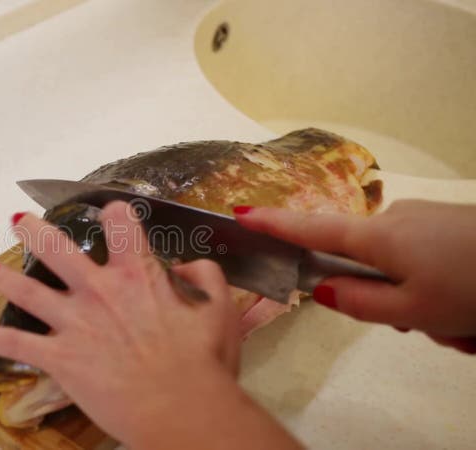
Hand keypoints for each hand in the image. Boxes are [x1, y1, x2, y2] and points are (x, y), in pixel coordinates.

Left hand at [0, 202, 300, 448]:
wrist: (182, 410)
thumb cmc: (203, 365)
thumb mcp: (220, 312)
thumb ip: (206, 278)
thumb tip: (188, 267)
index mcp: (138, 275)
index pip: (120, 224)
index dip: (114, 213)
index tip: (108, 212)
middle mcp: (99, 291)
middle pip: (57, 249)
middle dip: (35, 231)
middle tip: (20, 222)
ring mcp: (74, 323)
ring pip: (28, 291)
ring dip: (5, 278)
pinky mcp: (59, 357)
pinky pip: (12, 344)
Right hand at [235, 200, 475, 352]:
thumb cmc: (472, 285)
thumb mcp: (412, 310)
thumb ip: (357, 302)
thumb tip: (320, 287)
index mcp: (378, 237)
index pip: (311, 228)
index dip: (274, 224)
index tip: (240, 213)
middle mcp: (395, 220)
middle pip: (361, 261)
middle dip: (382, 297)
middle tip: (421, 324)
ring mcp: (424, 219)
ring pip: (398, 268)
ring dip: (419, 301)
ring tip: (459, 323)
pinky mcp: (448, 224)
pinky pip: (424, 260)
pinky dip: (438, 288)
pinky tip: (469, 306)